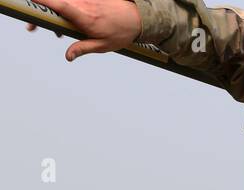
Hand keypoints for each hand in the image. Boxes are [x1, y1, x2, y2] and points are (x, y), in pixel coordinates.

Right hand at [25, 0, 141, 60]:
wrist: (138, 18)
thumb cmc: (121, 33)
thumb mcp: (103, 45)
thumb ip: (83, 48)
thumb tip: (68, 57)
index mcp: (85, 17)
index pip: (61, 5)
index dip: (45, 0)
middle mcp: (83, 4)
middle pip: (55, 4)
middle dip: (40, 14)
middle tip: (31, 27)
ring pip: (62, 4)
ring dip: (52, 13)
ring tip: (55, 30)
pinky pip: (71, 3)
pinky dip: (64, 9)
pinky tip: (66, 21)